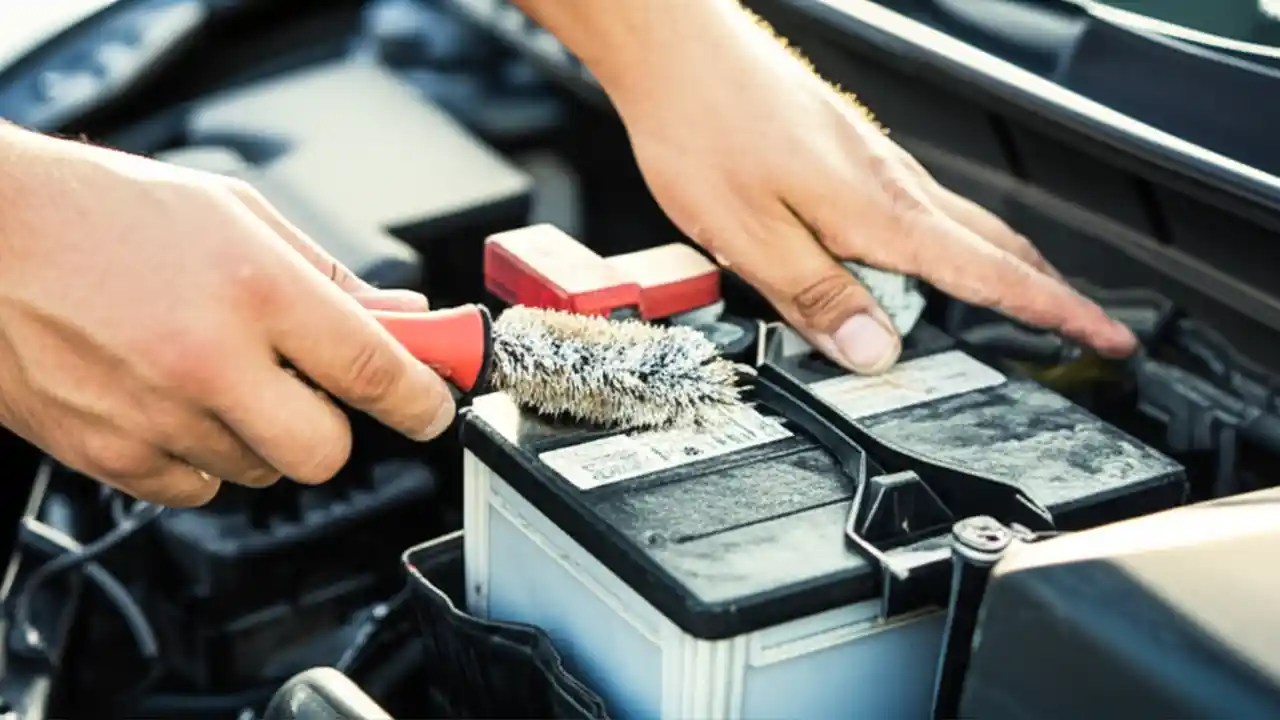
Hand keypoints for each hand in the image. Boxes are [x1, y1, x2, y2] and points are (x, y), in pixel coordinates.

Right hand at [0, 125, 453, 506]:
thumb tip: (400, 317)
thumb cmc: (100, 212)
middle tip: (313, 391)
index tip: (434, 405)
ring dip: (260, 435)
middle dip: (334, 429)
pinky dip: (201, 456)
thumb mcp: (235, 213)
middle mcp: (208, 360)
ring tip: (215, 372)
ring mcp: (155, 416)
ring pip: (259, 472)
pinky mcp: (108, 455)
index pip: (373, 371)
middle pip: (324, 453)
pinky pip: (195, 488)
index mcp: (254, 289)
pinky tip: (173, 400)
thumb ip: (327, 276)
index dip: (422, 398)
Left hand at [583, 2, 1137, 372]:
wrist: (678, 51)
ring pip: (959, 224)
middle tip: (1083, 330)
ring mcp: (873, 162)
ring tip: (1020, 307)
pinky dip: (947, 244)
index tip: (1106, 338)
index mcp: (881, 210)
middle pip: (994, 244)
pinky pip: (918, 208)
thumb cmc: (704, 127)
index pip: (993, 273)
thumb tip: (877, 352)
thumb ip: (817, 298)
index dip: (1055, 313)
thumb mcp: (750, 237)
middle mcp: (891, 180)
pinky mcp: (847, 152)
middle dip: (1045, 292)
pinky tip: (921, 261)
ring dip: (999, 268)